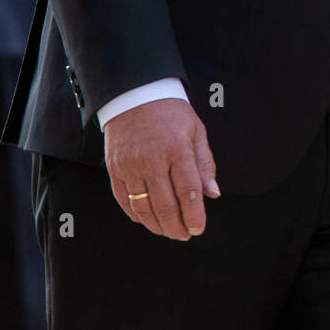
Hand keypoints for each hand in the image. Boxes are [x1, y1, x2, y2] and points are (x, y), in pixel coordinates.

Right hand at [103, 98, 219, 240]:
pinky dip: (136, 215)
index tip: (198, 229)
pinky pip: (124, 200)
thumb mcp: (195, 130)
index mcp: (177, 149)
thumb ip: (205, 163)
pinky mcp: (115, 168)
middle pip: (166, 206)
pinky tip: (148, 220)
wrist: (135, 93)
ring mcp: (131, 166)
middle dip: (177, 227)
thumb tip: (213, 194)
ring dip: (157, 226)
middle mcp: (153, 160)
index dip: (195, 216)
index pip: (189, 192)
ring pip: (144, 208)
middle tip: (184, 235)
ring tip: (168, 231)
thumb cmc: (170, 112)